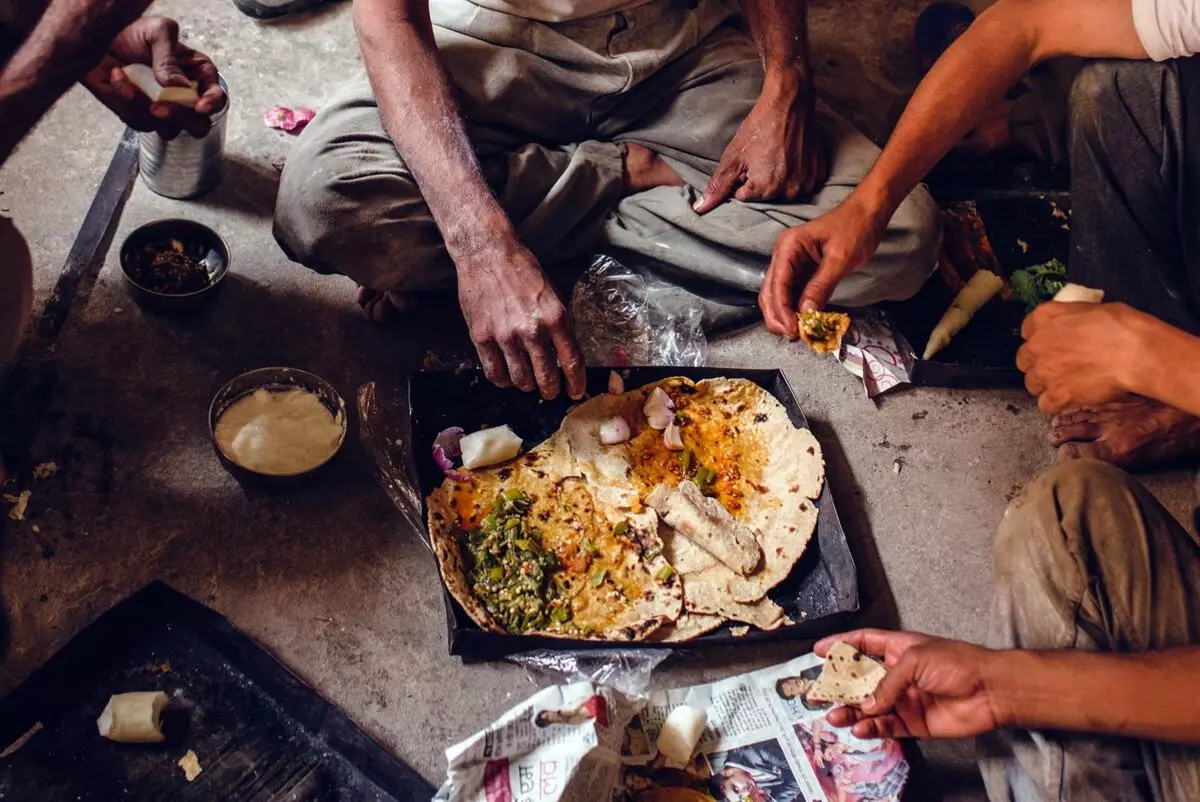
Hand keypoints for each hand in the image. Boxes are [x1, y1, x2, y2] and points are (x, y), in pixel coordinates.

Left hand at [83, 16, 224, 139]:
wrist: (98, 38)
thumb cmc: (131, 31)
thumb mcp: (158, 31)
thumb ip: (170, 57)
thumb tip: (178, 85)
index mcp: (197, 74)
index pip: (217, 97)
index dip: (212, 103)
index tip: (199, 105)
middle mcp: (184, 97)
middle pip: (198, 124)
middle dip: (179, 117)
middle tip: (159, 107)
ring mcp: (164, 110)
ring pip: (169, 129)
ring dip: (146, 109)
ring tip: (128, 84)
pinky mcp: (140, 116)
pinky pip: (140, 123)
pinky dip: (125, 102)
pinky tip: (117, 78)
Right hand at [457, 238, 585, 399]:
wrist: (488, 253)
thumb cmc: (523, 271)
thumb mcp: (553, 294)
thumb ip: (560, 325)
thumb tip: (566, 355)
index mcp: (556, 318)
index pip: (572, 362)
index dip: (576, 383)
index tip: (576, 392)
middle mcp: (532, 329)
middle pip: (546, 377)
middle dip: (551, 390)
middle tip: (550, 393)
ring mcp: (505, 335)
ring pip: (520, 379)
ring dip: (527, 385)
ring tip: (528, 383)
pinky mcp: (481, 337)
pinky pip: (494, 373)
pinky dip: (503, 381)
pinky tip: (507, 378)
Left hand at [693, 88, 825, 213]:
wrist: (790, 102)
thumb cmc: (760, 127)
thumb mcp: (733, 156)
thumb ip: (718, 186)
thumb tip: (701, 209)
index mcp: (765, 189)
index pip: (743, 196)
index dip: (742, 178)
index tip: (748, 160)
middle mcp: (788, 191)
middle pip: (765, 195)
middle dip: (760, 179)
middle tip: (763, 155)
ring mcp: (807, 182)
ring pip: (784, 189)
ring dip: (780, 176)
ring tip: (778, 154)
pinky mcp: (819, 171)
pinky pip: (803, 181)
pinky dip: (797, 172)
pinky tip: (793, 155)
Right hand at [758, 196, 885, 337]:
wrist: (867, 213)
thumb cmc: (855, 228)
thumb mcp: (840, 258)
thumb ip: (821, 286)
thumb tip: (806, 312)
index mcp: (788, 246)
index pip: (777, 284)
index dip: (782, 310)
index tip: (792, 329)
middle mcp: (784, 255)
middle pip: (771, 292)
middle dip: (777, 316)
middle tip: (792, 336)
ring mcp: (791, 264)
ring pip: (778, 295)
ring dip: (784, 315)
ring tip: (797, 333)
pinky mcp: (802, 271)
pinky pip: (793, 293)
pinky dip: (795, 309)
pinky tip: (803, 322)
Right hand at [814, 630, 1002, 739]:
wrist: (990, 691)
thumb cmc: (957, 663)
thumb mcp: (915, 660)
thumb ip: (886, 683)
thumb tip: (865, 705)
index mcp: (898, 649)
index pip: (863, 644)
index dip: (840, 645)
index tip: (819, 651)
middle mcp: (898, 674)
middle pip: (860, 680)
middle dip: (838, 687)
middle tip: (817, 694)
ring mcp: (905, 699)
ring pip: (869, 707)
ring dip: (851, 712)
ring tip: (835, 717)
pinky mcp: (914, 722)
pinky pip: (886, 727)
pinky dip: (871, 728)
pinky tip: (860, 728)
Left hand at [1017, 301, 1155, 413]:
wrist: (1135, 352)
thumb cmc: (1123, 327)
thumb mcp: (1092, 309)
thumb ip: (1072, 319)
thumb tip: (1074, 326)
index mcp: (1044, 317)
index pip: (1028, 330)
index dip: (1041, 339)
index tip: (1052, 344)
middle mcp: (1037, 344)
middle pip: (1025, 359)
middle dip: (1039, 363)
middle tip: (1059, 366)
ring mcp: (1044, 371)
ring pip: (1032, 383)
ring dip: (1046, 384)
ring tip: (1067, 384)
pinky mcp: (1056, 395)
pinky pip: (1046, 405)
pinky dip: (1057, 404)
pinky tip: (1071, 399)